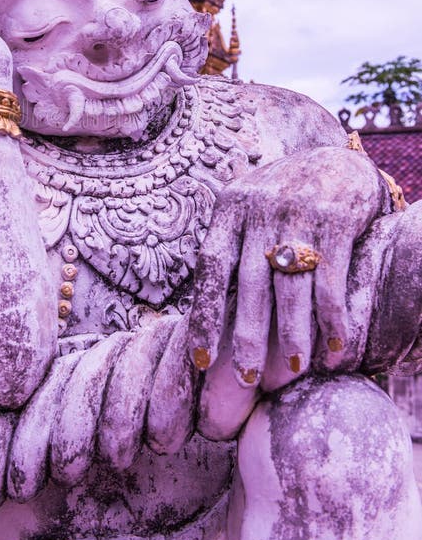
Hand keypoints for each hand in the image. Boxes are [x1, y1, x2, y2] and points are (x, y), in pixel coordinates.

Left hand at [189, 146, 386, 387]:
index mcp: (230, 207)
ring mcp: (299, 214)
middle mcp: (260, 209)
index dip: (205, 314)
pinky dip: (333, 317)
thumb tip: (201, 302)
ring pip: (291, 287)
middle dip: (248, 335)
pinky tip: (336, 345)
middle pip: (251, 283)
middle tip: (245, 378)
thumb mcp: (246, 203)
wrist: (338, 161)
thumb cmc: (283, 195)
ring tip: (291, 369)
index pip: (211, 265)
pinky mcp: (336, 222)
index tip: (200, 358)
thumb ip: (227, 240)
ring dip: (293, 333)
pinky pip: (331, 280)